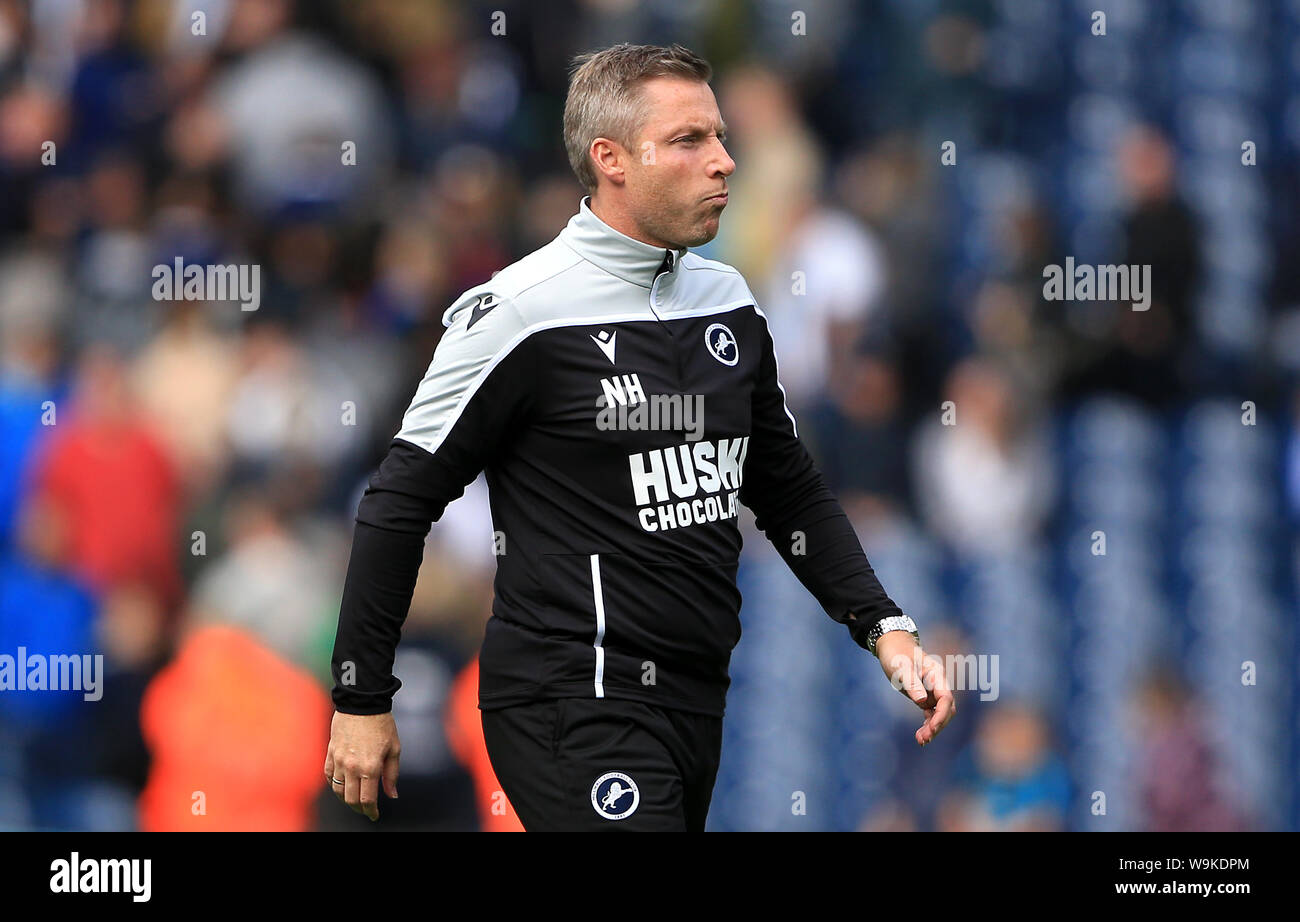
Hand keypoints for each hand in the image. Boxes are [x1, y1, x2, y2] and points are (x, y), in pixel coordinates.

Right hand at [324, 711, 400, 820]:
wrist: (363, 703)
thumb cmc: (382, 724)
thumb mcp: (394, 749)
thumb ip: (392, 774)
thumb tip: (392, 795)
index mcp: (371, 766)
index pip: (367, 799)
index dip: (371, 811)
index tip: (374, 815)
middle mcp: (352, 766)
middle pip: (350, 799)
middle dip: (359, 808)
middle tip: (365, 809)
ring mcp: (339, 760)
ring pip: (337, 790)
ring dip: (346, 798)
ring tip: (354, 799)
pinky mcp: (330, 753)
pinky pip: (328, 775)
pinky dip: (333, 784)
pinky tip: (342, 785)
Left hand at [875, 632, 955, 746]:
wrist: (891, 646)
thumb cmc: (896, 653)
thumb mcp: (901, 667)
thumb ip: (912, 682)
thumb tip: (923, 701)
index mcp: (937, 675)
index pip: (946, 698)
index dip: (941, 715)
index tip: (932, 728)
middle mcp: (938, 684)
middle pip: (946, 709)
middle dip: (938, 725)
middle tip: (923, 739)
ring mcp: (932, 691)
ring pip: (939, 714)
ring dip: (933, 728)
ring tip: (920, 741)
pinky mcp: (925, 696)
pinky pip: (930, 713)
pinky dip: (927, 724)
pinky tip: (920, 736)